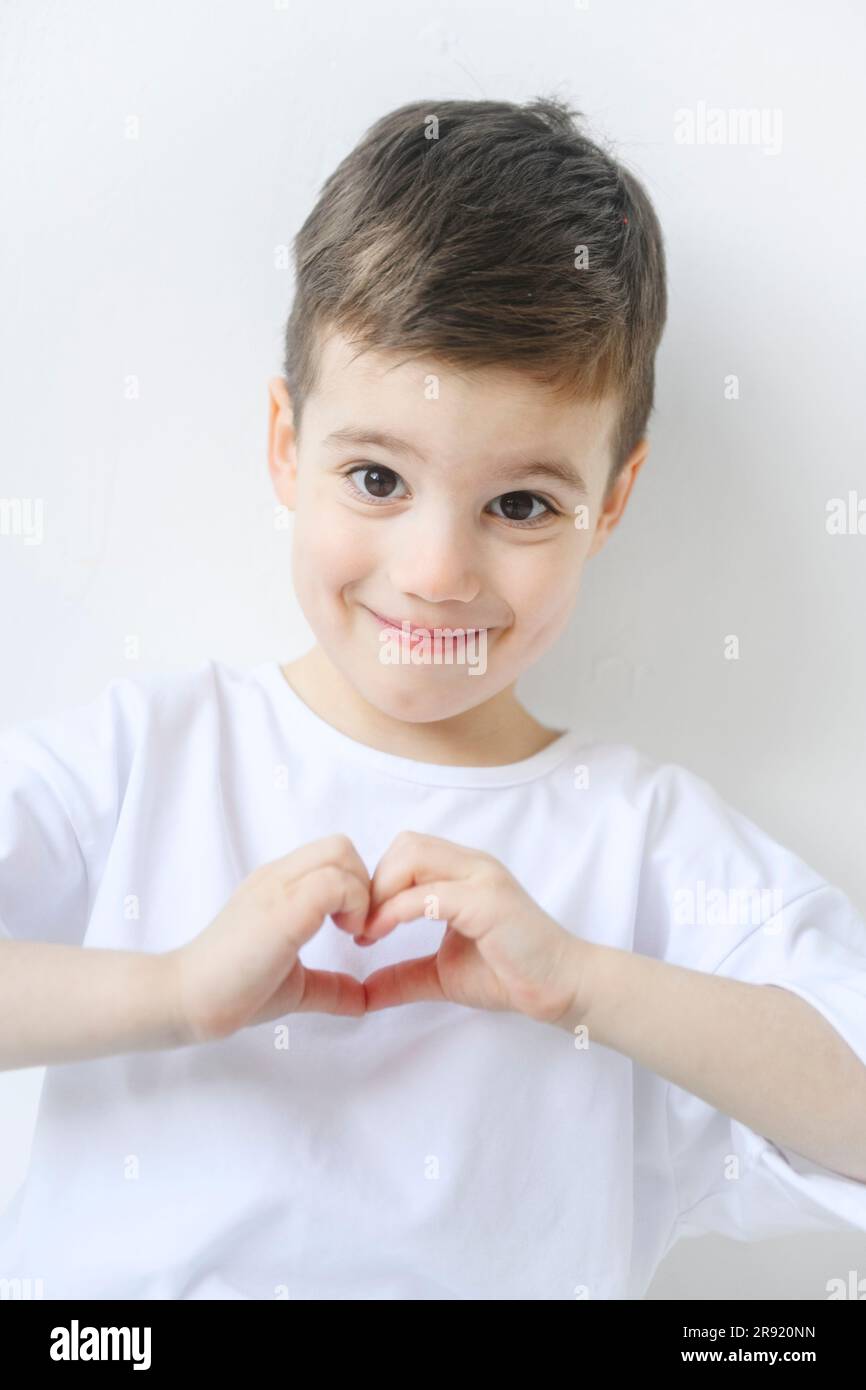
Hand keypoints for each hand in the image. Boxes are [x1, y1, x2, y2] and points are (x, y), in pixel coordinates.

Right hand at [166, 834, 369, 1043]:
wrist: (185, 999)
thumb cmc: (232, 990)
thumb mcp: (294, 985)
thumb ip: (329, 986)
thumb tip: (363, 1000)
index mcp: (278, 886)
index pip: (331, 855)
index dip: (356, 887)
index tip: (354, 931)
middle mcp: (277, 877)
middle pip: (340, 845)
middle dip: (363, 883)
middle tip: (355, 929)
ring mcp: (277, 888)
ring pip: (341, 853)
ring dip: (360, 894)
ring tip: (350, 934)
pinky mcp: (282, 909)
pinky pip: (334, 882)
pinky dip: (354, 906)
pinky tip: (343, 938)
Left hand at [358, 831, 584, 1024]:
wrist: (561, 988)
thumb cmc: (508, 974)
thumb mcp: (441, 973)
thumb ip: (403, 975)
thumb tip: (362, 992)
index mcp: (462, 872)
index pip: (407, 851)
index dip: (377, 882)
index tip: (362, 925)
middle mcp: (472, 865)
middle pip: (405, 844)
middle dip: (374, 881)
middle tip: (361, 925)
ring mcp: (481, 878)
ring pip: (412, 856)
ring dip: (381, 891)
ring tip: (369, 931)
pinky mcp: (486, 901)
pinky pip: (427, 894)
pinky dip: (395, 911)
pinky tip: (381, 935)